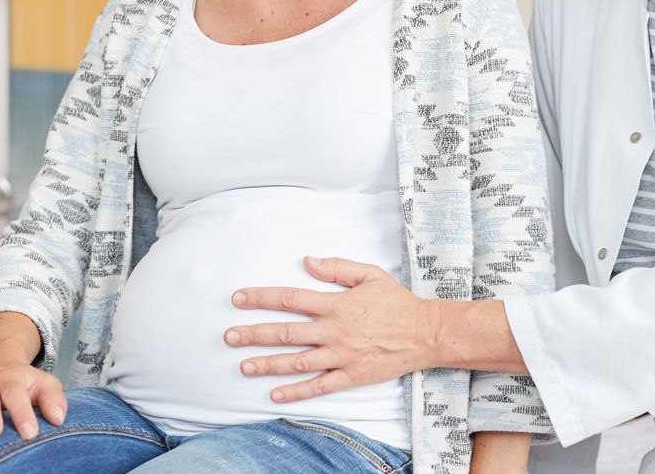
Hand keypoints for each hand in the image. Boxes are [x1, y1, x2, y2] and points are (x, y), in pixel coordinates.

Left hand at [225, 256, 435, 402]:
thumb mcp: (370, 275)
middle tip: (228, 336)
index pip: (290, 299)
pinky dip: (296, 392)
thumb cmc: (397, 302)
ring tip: (243, 366)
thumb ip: (337, 268)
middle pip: (285, 333)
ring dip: (268, 365)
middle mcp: (334, 331)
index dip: (261, 298)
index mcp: (336, 305)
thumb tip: (308, 261)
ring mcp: (341, 356)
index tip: (238, 299)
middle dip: (254, 334)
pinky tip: (275, 394)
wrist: (425, 333)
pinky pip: (319, 386)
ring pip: (297, 362)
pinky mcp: (351, 376)